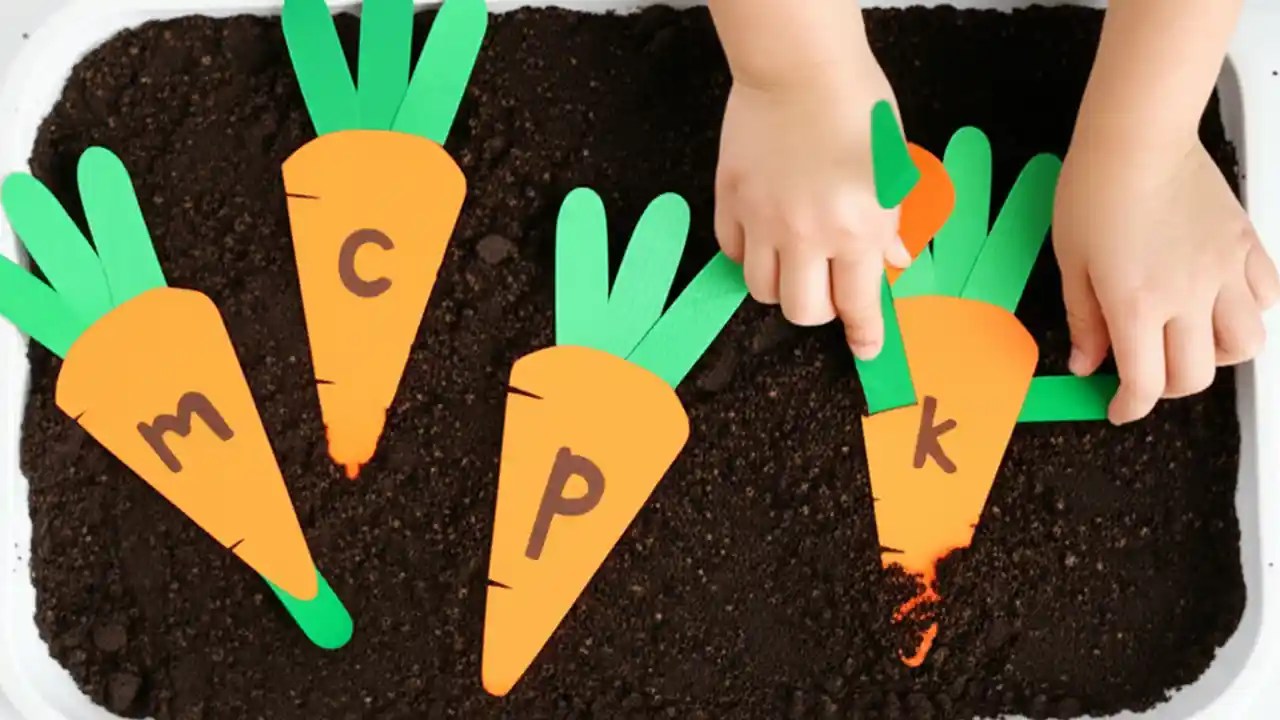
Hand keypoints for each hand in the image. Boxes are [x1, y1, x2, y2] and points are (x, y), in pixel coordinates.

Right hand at [714, 65, 909, 359]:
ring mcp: (763, 220)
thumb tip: (893, 261)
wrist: (799, 66)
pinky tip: (764, 235)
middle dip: (819, 309)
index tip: (866, 349)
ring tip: (794, 261)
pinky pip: (733, 252)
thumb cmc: (858, 108)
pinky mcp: (730, 200)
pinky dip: (749, 254)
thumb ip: (891, 222)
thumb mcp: (893, 168)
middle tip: (828, 287)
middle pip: (803, 311)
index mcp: (858, 227)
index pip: (859, 303)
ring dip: (782, 285)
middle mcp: (808, 234)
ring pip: (763, 289)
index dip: (864, 334)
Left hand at [1053, 137, 1279, 424]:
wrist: (1137, 136)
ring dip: (1216, 357)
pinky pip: (1268, 297)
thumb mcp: (1071, 262)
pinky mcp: (1247, 244)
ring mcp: (1225, 270)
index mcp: (1136, 303)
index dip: (1130, 407)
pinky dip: (1250, 312)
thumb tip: (1086, 364)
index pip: (1146, 383)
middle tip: (1145, 376)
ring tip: (1188, 342)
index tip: (1119, 409)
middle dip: (1167, 388)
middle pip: (1195, 375)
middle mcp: (1188, 295)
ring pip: (1245, 344)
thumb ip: (1084, 320)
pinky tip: (1222, 304)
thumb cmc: (1095, 189)